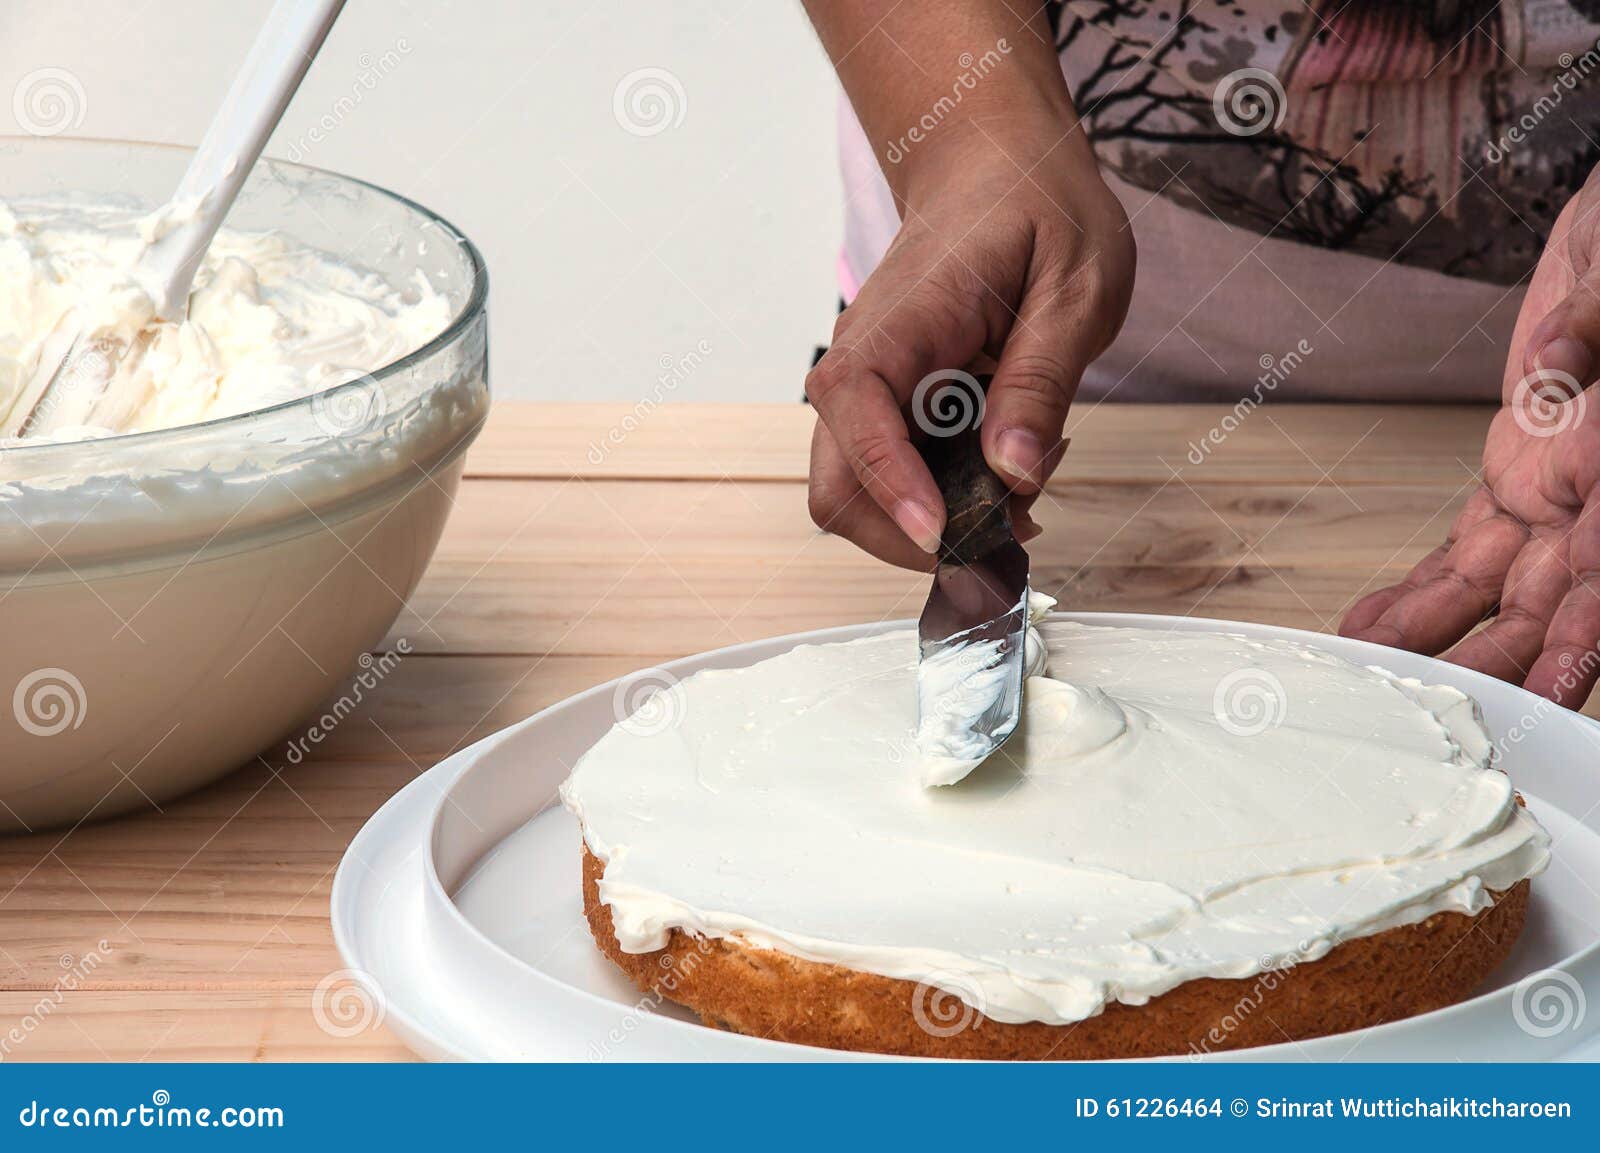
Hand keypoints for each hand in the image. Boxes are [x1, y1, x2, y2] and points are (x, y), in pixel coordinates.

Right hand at [804, 119, 1134, 568]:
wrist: (994, 165)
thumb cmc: (1034, 206)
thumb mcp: (1074, 287)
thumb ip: (1041, 382)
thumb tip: (1013, 474)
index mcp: (899, 323)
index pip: (857, 420)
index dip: (895, 491)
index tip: (947, 536)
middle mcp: (861, 364)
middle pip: (838, 489)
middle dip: (911, 533)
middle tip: (1004, 529)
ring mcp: (868, 391)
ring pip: (860, 496)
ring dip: (934, 518)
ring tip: (1018, 488)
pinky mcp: (888, 407)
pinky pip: (895, 476)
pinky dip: (944, 495)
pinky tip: (1004, 463)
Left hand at [1341, 167, 1599, 703]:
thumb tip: (1555, 362)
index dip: (1593, 631)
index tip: (1564, 685)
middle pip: (1557, 608)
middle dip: (1505, 667)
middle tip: (1453, 716)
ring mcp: (1557, 503)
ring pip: (1501, 598)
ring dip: (1440, 644)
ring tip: (1377, 683)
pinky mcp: (1512, 488)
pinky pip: (1465, 557)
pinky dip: (1416, 597)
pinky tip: (1369, 631)